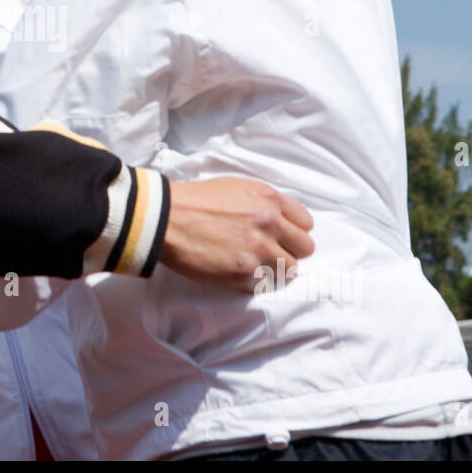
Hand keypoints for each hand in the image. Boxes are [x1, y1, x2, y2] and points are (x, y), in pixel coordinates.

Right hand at [160, 177, 314, 288]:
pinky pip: (265, 284)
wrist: (165, 218)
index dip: (293, 231)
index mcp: (269, 199)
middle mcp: (269, 223)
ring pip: (290, 270)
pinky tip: (239, 272)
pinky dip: (255, 281)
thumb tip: (282, 222)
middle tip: (271, 253)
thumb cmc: (196, 201)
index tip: (282, 236)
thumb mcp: (236, 188)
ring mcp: (258, 250)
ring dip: (275, 270)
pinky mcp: (243, 273)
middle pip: (305, 248)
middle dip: (290, 251)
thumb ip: (265, 203)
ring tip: (255, 266)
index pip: (306, 223)